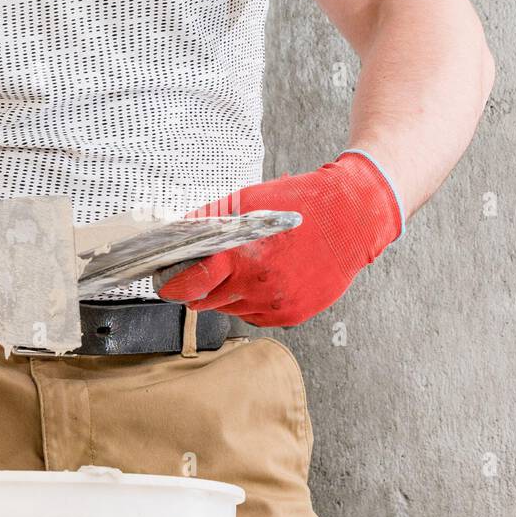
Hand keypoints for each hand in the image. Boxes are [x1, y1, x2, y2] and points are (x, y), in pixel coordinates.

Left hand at [156, 150, 404, 326]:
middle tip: (201, 267)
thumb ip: (206, 220)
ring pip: (228, 309)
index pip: (187, 285)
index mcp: (240, 258)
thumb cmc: (296, 203)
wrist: (351, 217)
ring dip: (225, 292)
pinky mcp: (292, 315)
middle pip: (203, 302)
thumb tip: (174, 234)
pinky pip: (254, 316)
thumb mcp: (246, 200)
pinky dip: (250, 300)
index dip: (170, 283)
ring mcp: (276, 305)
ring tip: (243, 265)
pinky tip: (265, 276)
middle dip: (196, 286)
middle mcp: (257, 288)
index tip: (164, 278)